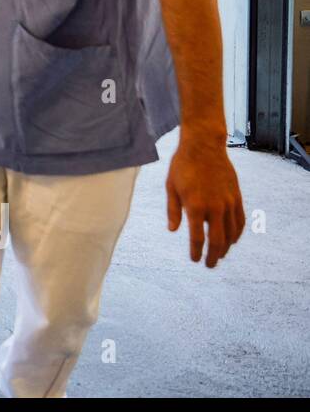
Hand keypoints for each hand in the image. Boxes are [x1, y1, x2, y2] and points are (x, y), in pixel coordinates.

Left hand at [166, 135, 244, 266]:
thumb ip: (173, 210)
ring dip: (226, 247)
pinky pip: (240, 220)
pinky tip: (232, 240)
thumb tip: (173, 230)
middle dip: (213, 256)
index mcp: (195, 206)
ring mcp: (228, 202)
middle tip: (209, 265)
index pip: (197, 238)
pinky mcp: (236, 196)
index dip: (196, 252)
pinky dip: (237, 233)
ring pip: (231, 233)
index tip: (194, 260)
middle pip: (217, 240)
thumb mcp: (171, 187)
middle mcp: (214, 207)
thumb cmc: (182, 166)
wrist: (203, 146)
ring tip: (219, 255)